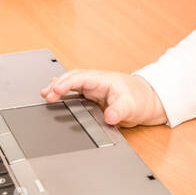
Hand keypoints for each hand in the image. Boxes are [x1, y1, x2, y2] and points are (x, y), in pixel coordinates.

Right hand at [40, 69, 167, 126]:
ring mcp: (95, 90)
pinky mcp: (95, 98)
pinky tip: (57, 97)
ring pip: (73, 85)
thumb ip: (119, 110)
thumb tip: (109, 116)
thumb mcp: (132, 106)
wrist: (150, 102)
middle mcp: (97, 83)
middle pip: (73, 79)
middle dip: (58, 85)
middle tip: (45, 94)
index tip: (55, 90)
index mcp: (103, 80)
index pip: (80, 78)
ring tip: (44, 94)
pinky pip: (77, 94)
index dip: (66, 83)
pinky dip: (65, 95)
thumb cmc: (142, 99)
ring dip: (59, 88)